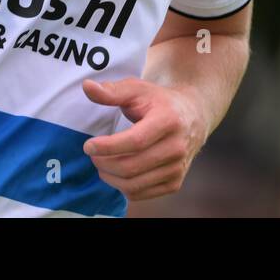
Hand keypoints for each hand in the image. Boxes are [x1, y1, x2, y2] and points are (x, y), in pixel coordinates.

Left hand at [80, 77, 208, 201]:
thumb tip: (86, 86)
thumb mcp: (137, 89)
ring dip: (110, 177)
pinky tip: (116, 172)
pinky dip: (122, 186)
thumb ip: (112, 91)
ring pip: (134, 184)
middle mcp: (177, 147)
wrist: (192, 116)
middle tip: (92, 155)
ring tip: (101, 163)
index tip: (88, 146)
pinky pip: (140, 193)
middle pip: (131, 166)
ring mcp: (177, 167)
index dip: (108, 147)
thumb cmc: (159, 101)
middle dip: (104, 163)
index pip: (135, 142)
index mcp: (168, 121)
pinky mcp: (175, 182)